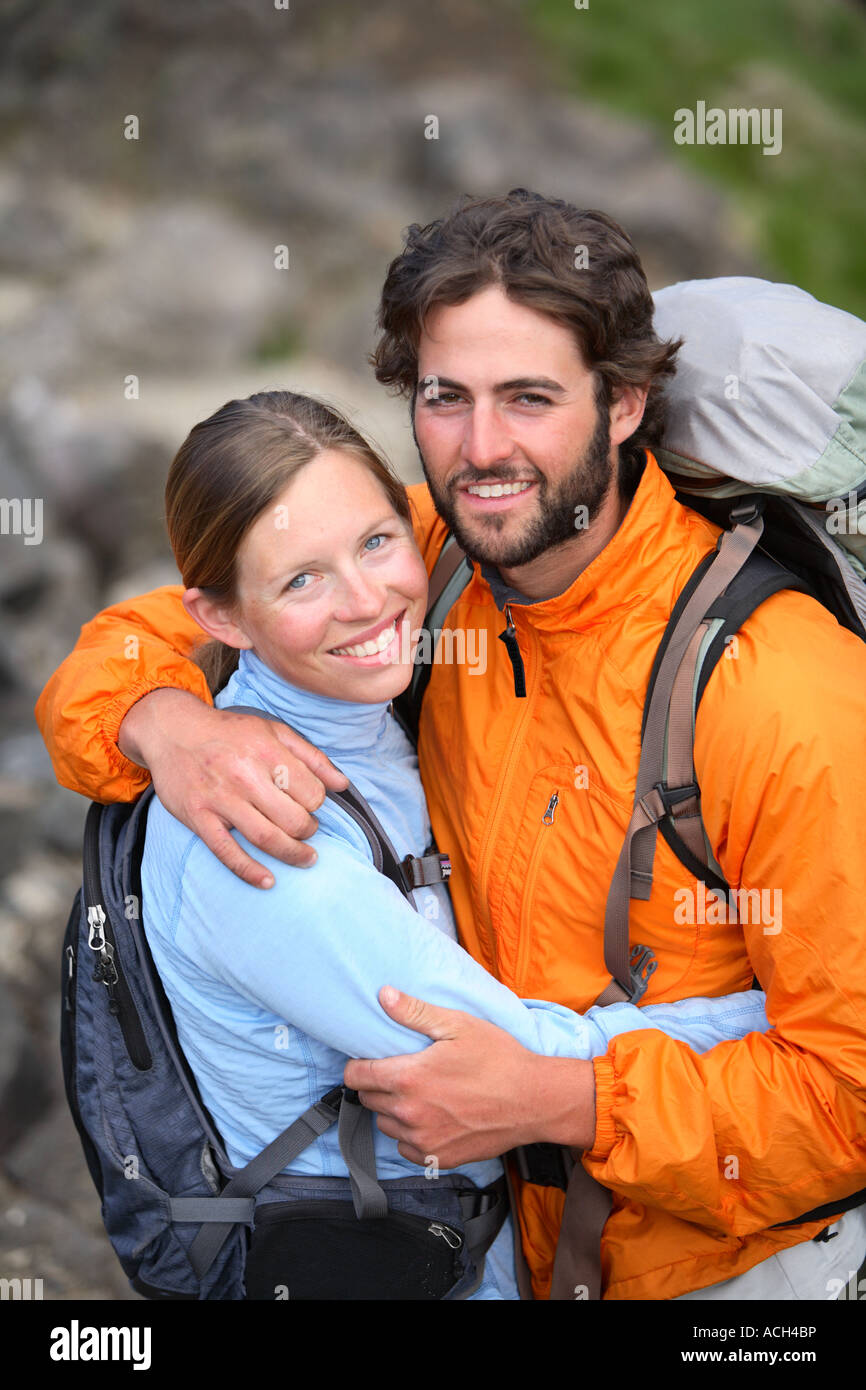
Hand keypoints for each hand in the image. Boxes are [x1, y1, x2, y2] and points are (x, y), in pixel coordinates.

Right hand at [119, 689, 348, 885]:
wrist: (173, 730)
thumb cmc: (229, 732)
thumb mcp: (274, 731)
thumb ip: (312, 757)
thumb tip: (343, 785)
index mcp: (268, 751)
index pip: (311, 792)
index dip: (318, 803)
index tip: (311, 805)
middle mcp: (246, 775)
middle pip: (294, 819)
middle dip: (309, 830)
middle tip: (308, 830)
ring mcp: (220, 799)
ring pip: (267, 838)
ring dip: (292, 854)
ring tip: (306, 858)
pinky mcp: (198, 817)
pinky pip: (227, 851)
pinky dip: (249, 871)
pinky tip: (268, 881)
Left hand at [344, 987, 595, 1167]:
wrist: (533, 1100)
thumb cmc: (499, 1059)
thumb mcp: (458, 1025)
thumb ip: (415, 1012)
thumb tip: (383, 995)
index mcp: (409, 1079)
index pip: (356, 1077)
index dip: (358, 1066)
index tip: (370, 1060)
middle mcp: (410, 1114)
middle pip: (368, 1100)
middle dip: (378, 1085)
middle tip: (402, 1072)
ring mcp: (424, 1140)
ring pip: (386, 1125)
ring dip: (393, 1110)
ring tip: (418, 1094)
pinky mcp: (438, 1158)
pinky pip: (406, 1148)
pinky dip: (411, 1135)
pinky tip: (430, 1118)